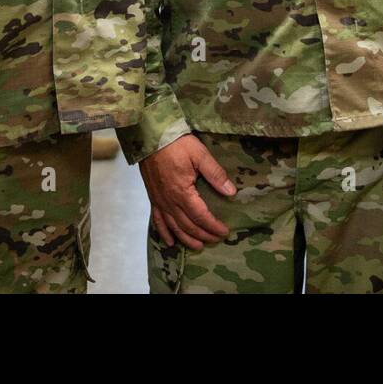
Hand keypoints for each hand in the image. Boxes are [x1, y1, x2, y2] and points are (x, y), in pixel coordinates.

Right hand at [139, 134, 235, 249]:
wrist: (151, 136)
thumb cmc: (176, 144)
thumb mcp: (200, 154)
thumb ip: (215, 174)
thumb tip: (231, 192)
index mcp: (182, 192)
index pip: (201, 216)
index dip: (213, 226)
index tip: (224, 231)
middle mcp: (169, 201)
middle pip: (188, 225)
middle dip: (203, 235)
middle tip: (216, 239)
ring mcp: (159, 201)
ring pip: (174, 227)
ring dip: (186, 238)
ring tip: (198, 246)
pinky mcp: (152, 197)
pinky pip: (157, 220)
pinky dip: (164, 233)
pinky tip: (170, 241)